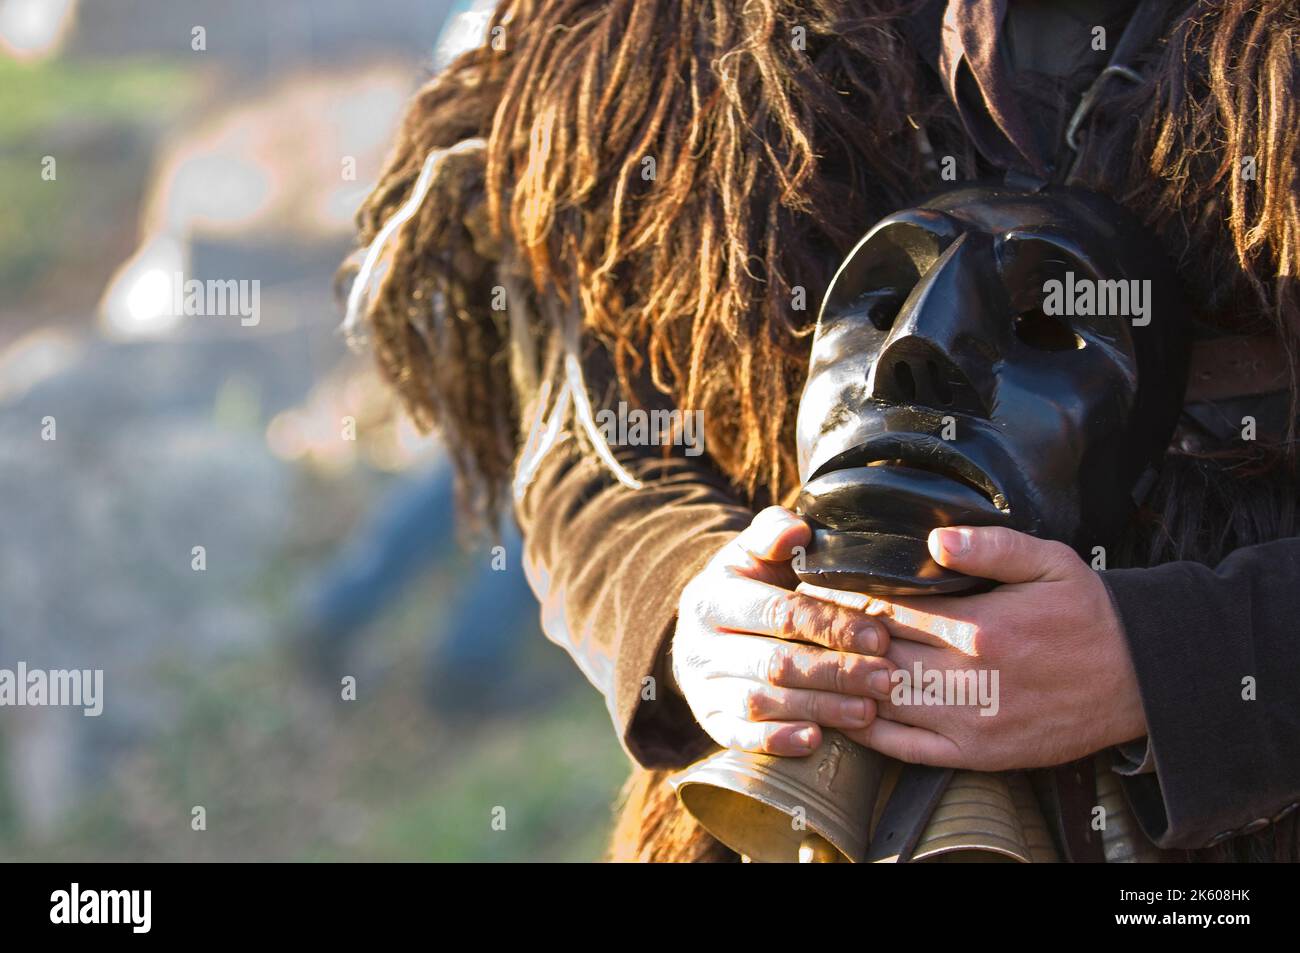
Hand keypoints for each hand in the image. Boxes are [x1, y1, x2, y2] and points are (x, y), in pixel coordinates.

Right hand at [671, 506, 894, 756]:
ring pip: (761, 703)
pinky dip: (779, 741)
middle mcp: (698, 643)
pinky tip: (817, 740)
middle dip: (836, 673)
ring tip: (867, 711)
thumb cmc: (746, 587)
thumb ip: (774, 533)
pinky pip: (741, 737)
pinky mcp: (707, 720)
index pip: (779, 613)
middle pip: (774, 663)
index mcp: (712, 596)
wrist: (704, 630)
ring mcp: (700, 686)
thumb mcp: (752, 552)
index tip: (880, 636)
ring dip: (818, 708)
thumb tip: (797, 532)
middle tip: (886, 680)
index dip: (832, 625)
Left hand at [799, 525, 1146, 770]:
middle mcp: (968, 677)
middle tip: (797, 622)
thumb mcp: (1049, 561)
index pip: (885, 608)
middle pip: (873, 655)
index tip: (812, 585)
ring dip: (842, 685)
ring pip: (882, 703)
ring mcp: (971, 721)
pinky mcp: (979, 754)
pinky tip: (845, 715)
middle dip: (832, 638)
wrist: (1141, 676)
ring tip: (809, 664)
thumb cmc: (1087, 612)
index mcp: (978, 626)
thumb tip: (932, 539)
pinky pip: (908, 749)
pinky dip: (870, 734)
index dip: (842, 596)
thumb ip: (989, 546)